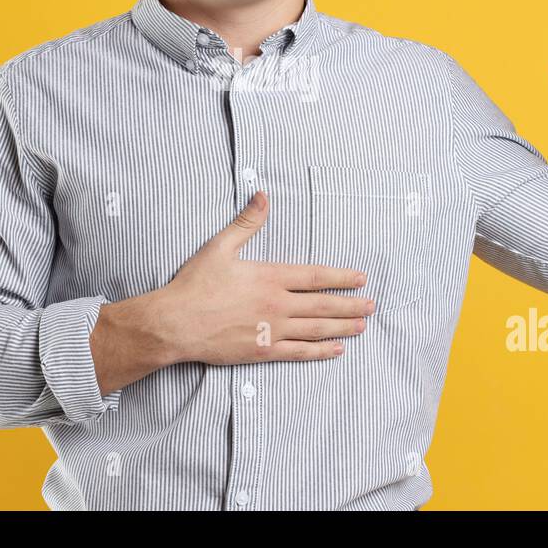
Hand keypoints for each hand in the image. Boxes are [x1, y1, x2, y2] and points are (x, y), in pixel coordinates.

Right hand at [154, 191, 373, 365]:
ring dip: (342, 327)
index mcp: (270, 277)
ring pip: (316, 329)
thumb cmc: (194, 285)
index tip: (361, 278)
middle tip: (372, 305)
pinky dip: (320, 352)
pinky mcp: (263, 351)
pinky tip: (335, 350)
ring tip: (362, 325)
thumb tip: (263, 195)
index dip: (341, 277)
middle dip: (350, 304)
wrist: (175, 324)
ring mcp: (272, 330)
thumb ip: (247, 222)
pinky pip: (299, 352)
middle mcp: (277, 304)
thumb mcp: (219, 247)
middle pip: (323, 304)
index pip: (315, 276)